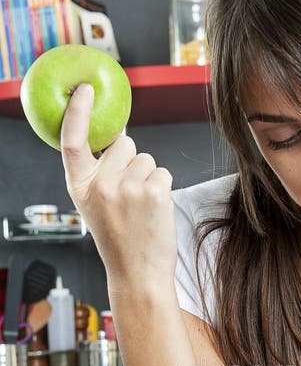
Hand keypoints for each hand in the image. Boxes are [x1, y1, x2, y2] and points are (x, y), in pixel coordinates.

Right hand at [61, 83, 175, 289]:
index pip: (72, 141)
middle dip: (131, 163)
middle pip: (124, 144)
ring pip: (147, 159)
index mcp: (80, 186)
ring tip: (142, 210)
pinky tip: (155, 212)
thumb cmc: (120, 242)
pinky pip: (163, 172)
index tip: (85, 90)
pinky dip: (163, 189)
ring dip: (149, 179)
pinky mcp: (154, 191)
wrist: (138, 275)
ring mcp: (128, 187)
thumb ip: (100, 176)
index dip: (77, 112)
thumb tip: (119, 143)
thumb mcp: (96, 207)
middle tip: (130, 198)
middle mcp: (101, 184)